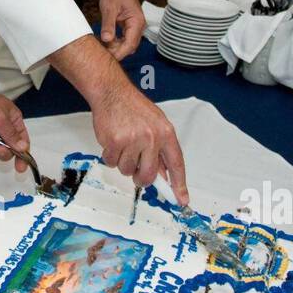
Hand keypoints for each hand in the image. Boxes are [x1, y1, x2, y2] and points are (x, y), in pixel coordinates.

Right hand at [90, 81, 188, 203]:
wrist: (112, 92)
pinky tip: (112, 141)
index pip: (176, 164)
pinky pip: (112, 163)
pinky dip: (110, 156)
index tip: (181, 199)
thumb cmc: (133, 108)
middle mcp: (151, 138)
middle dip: (141, 178)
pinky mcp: (115, 142)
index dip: (179, 184)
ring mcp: (133, 140)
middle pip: (149, 175)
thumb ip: (160, 150)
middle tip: (136, 172)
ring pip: (127, 170)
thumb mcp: (155, 125)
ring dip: (123, 162)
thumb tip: (164, 176)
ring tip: (122, 144)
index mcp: (166, 133)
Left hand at [99, 0, 144, 60]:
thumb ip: (108, 24)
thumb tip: (106, 39)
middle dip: (117, 51)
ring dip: (116, 47)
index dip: (119, 53)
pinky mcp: (130, 27)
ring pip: (127, 44)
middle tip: (102, 51)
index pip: (130, 44)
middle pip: (130, 47)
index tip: (107, 57)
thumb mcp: (109, 8)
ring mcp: (135, 27)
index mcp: (136, 22)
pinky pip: (125, 39)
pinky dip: (116, 42)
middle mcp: (138, 26)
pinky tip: (107, 39)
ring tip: (103, 45)